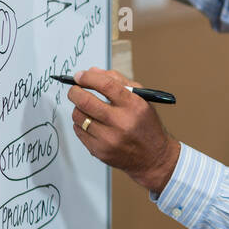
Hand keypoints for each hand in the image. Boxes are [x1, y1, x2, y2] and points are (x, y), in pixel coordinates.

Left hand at [67, 67, 179, 194]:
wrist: (153, 157)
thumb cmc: (146, 125)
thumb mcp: (141, 99)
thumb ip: (118, 81)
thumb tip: (92, 71)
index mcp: (134, 106)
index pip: (106, 85)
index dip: (88, 77)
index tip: (80, 75)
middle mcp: (121, 122)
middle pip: (86, 101)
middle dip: (75, 91)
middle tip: (74, 89)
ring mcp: (109, 139)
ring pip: (78, 116)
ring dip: (78, 108)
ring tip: (86, 108)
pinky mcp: (99, 151)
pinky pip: (79, 131)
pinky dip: (81, 123)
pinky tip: (91, 123)